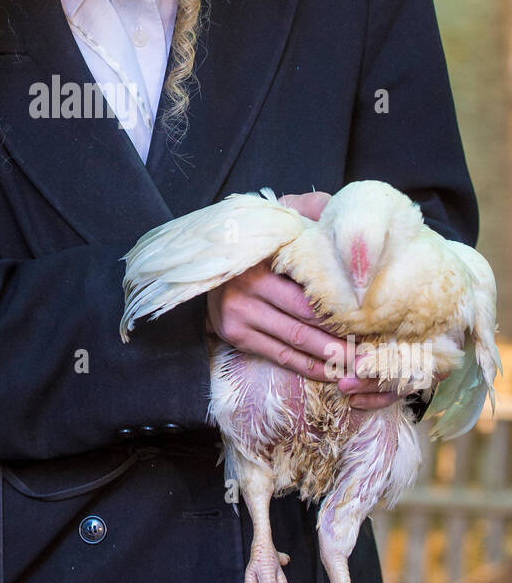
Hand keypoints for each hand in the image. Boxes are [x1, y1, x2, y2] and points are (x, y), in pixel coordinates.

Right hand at [205, 190, 398, 410]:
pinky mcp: (234, 334)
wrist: (209, 258)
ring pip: (294, 342)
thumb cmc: (261, 239)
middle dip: (342, 340)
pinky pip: (279, 356)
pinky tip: (332, 374)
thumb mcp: (282, 217)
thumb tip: (342, 209)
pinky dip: (308, 367)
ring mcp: (238, 314)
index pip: (308, 291)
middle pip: (305, 321)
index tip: (372, 318)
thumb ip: (313, 208)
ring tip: (360, 368)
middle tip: (373, 353)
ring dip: (329, 359)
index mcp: (261, 259)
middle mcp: (245, 288)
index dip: (342, 307)